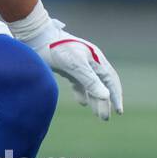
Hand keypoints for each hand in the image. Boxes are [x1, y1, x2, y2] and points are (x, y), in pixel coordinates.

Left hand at [9, 3, 122, 121]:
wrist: (38, 38)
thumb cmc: (58, 49)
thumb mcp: (76, 65)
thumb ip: (90, 81)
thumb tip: (106, 96)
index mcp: (96, 59)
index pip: (111, 80)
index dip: (115, 96)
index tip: (118, 111)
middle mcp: (90, 62)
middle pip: (102, 84)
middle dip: (104, 102)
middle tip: (104, 119)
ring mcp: (79, 64)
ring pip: (91, 85)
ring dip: (94, 99)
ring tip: (97, 114)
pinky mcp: (68, 67)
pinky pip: (79, 83)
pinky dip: (82, 93)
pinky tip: (82, 102)